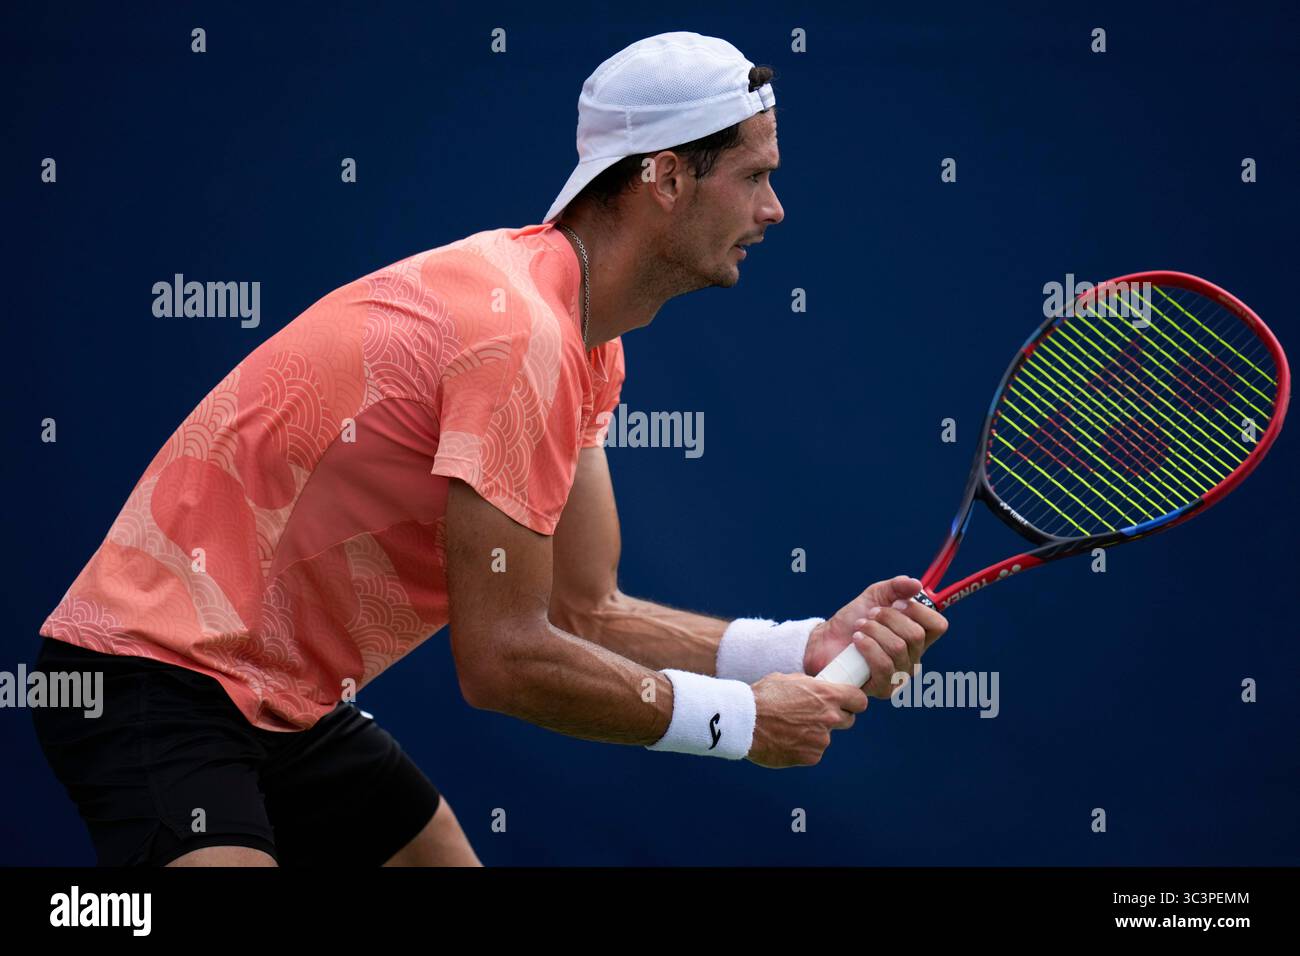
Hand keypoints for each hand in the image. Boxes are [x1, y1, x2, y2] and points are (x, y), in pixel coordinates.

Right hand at [746, 672, 867, 767]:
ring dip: (814, 734)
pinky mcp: (811, 757)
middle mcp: (829, 717)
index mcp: (826, 694)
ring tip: (789, 728)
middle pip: (848, 720)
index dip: (854, 702)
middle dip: (836, 718)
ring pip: (826, 737)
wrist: (744, 722)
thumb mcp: (788, 680)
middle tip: (816, 716)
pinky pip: (813, 751)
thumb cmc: (762, 697)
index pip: (860, 700)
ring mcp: (821, 739)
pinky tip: (785, 740)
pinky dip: (803, 748)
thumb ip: (809, 686)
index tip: (848, 703)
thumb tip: (816, 687)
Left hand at [803, 575, 948, 698]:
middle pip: (916, 635)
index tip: (897, 603)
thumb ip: (896, 588)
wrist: (825, 640)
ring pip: (897, 648)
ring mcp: (900, 675)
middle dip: (888, 618)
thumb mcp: (875, 597)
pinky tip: (856, 641)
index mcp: (917, 637)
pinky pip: (884, 666)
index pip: (938, 625)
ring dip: (873, 631)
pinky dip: (867, 647)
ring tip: (859, 627)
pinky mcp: (883, 688)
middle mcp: (913, 658)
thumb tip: (916, 584)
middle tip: (870, 615)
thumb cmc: (853, 620)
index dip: (918, 610)